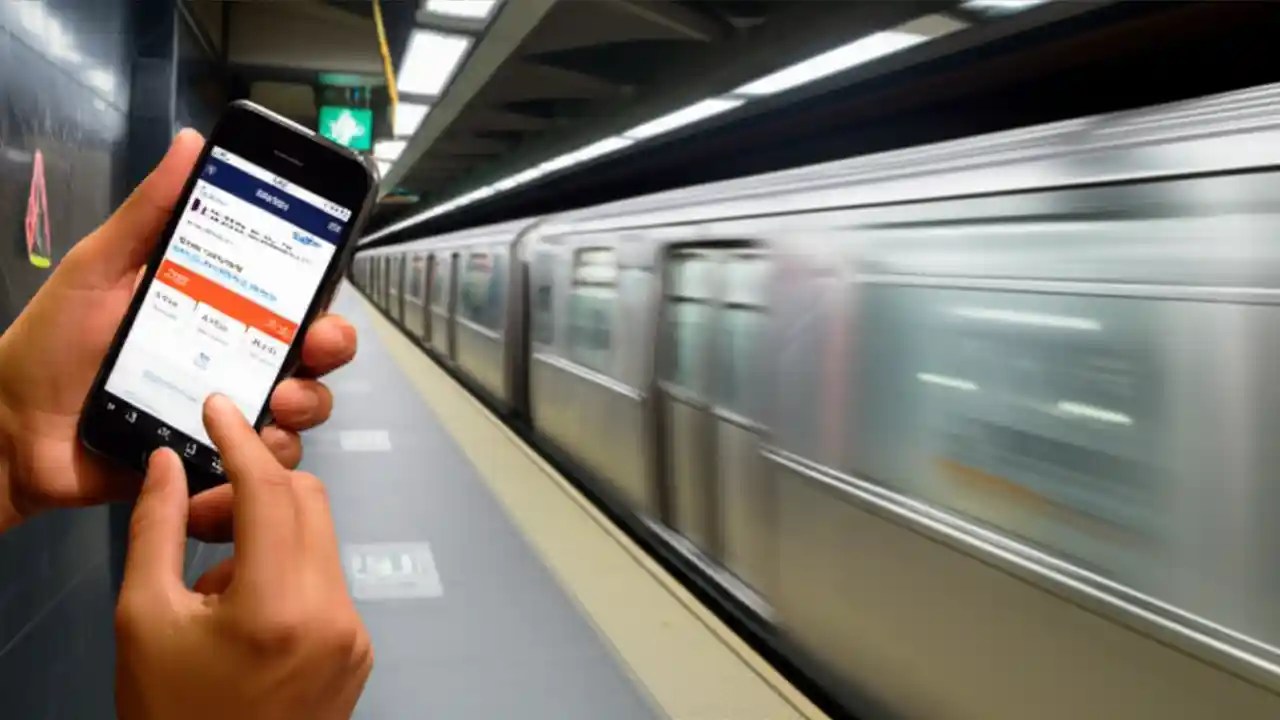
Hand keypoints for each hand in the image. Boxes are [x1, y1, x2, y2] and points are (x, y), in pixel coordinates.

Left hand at [0, 130, 356, 531]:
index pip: (290, 291)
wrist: (14, 430)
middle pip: (314, 348)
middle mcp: (237, 355)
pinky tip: (253, 442)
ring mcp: (233, 407)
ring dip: (308, 400)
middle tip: (314, 346)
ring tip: (277, 402)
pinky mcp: (219, 456)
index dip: (321, 287)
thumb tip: (191, 142)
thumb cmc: (54, 343)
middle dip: (332, 344)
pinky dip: (273, 451)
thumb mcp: (98, 267)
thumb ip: (147, 213)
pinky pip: (270, 457)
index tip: (324, 284)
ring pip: (306, 403)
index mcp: (219, 305)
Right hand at [116, 395, 371, 719]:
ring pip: (317, 540)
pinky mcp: (360, 650)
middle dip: (251, 492)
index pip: (272, 491)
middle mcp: (333, 614)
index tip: (220, 409)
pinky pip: (326, 581)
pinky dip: (284, 575)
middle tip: (195, 514)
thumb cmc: (175, 715)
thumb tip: (170, 463)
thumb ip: (157, 531)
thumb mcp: (144, 620)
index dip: (242, 441)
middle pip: (306, 503)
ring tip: (208, 584)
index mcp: (279, 607)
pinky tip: (240, 614)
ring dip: (264, 536)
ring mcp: (354, 634)